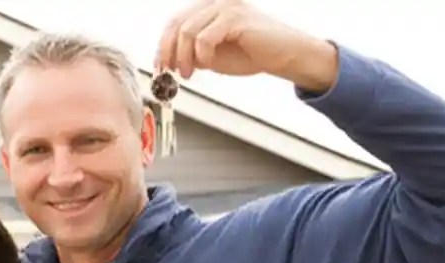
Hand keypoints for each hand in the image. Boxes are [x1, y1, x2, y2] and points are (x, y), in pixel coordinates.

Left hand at [155, 0, 337, 91]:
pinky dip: (201, 55)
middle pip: (177, 23)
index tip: (159, 64)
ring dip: (184, 57)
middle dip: (169, 51)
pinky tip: (207, 65)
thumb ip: (193, 52)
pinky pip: (204, 37)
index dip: (163, 44)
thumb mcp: (213, 55)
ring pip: (187, 31)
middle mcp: (216, 2)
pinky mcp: (235, 16)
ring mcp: (226, 6)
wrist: (284, 56)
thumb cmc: (253, 54)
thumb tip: (170, 59)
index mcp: (209, 8)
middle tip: (170, 71)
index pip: (175, 21)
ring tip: (189, 74)